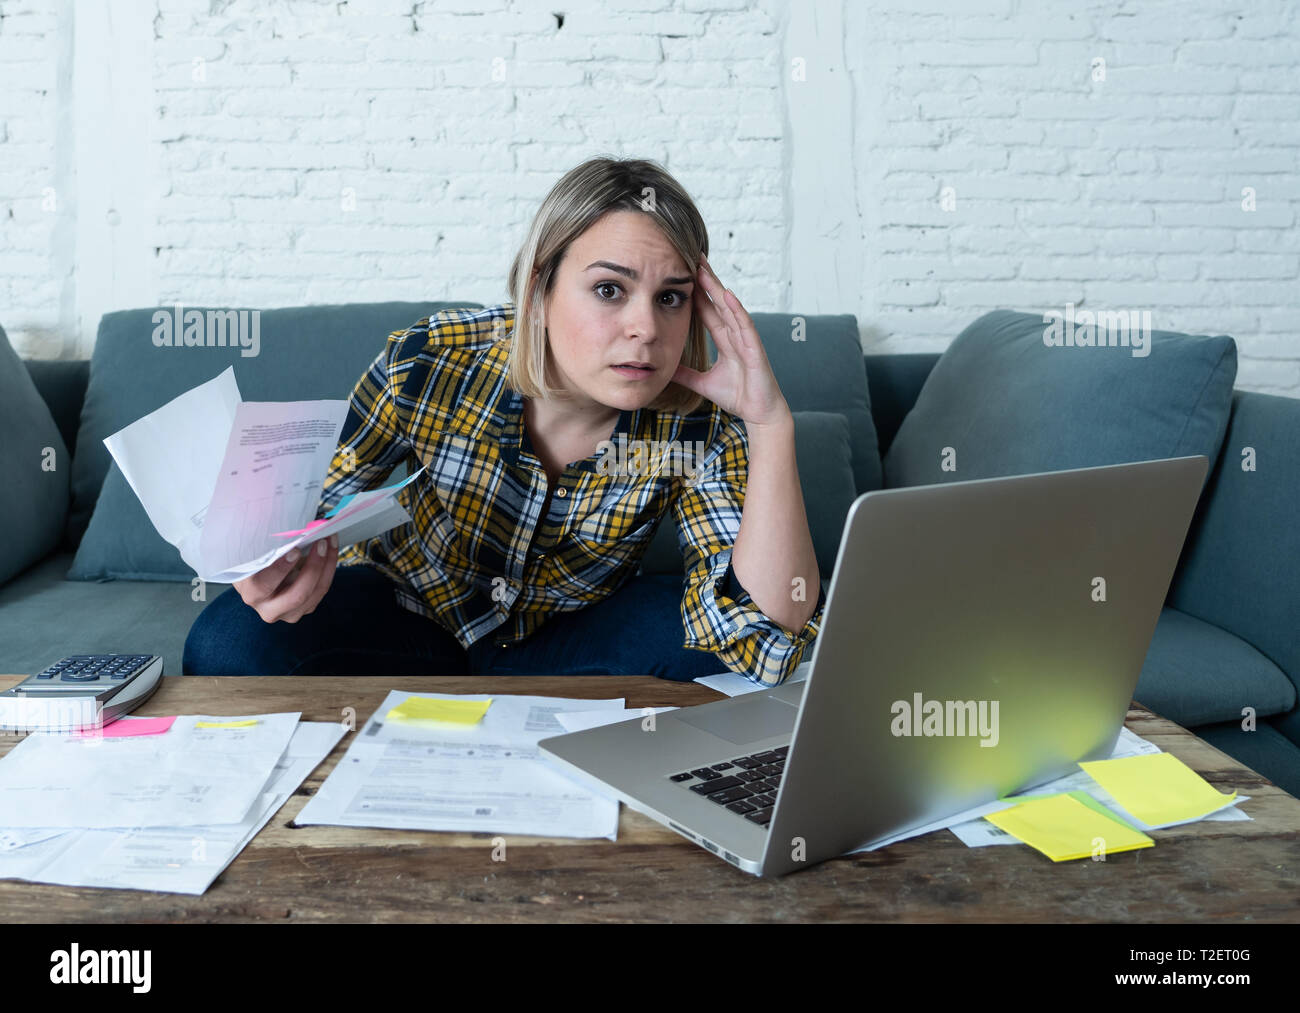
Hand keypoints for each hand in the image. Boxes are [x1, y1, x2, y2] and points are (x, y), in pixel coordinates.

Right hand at [233, 535, 338, 622]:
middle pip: (297, 596)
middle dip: (313, 568)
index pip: (263, 585)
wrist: (260, 573)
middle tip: (320, 543)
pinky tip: (330, 549)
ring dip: (326, 565)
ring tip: (328, 541)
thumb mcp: (255, 553)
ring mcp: (289, 613)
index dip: (280, 569)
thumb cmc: (256, 559)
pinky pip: (322, 589)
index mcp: (251, 593)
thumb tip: (290, 532)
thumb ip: (267, 546)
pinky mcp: (305, 608)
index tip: (294, 550)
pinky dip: (329, 567)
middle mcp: (269, 609)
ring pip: (315, 594)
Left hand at [672, 252, 790, 428]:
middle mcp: (735, 334)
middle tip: (693, 256)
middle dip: (706, 280)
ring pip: (729, 308)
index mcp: (725, 340)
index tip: (683, 273)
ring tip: (704, 268)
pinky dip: (736, 309)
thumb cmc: (737, 396)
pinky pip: (745, 325)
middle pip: (717, 302)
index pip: (707, 310)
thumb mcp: (702, 383)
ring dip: (717, 288)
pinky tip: (727, 295)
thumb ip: (685, 374)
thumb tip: (664, 368)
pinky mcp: (754, 348)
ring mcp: (746, 339)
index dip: (696, 292)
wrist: (759, 413)